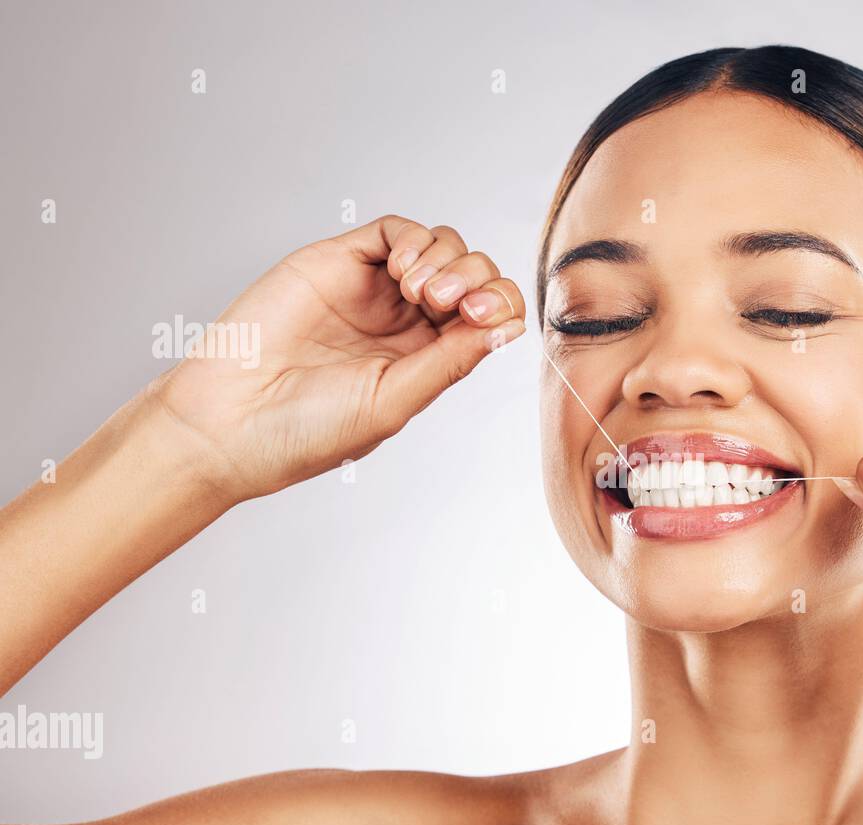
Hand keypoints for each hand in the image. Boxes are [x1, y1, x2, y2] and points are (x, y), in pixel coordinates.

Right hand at [145, 215, 526, 503]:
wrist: (229, 422)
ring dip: (449, 260)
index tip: (483, 318)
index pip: (487, 318)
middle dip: (476, 280)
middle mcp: (405, 323)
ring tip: (419, 293)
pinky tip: (402, 272)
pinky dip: (413, 240)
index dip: (500, 307)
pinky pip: (394, 231)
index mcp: (427, 361)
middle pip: (473, 276)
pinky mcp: (338, 263)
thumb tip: (508, 327)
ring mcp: (373, 290)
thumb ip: (450, 360)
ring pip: (442, 247)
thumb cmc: (305, 430)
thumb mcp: (394, 400)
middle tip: (446, 306)